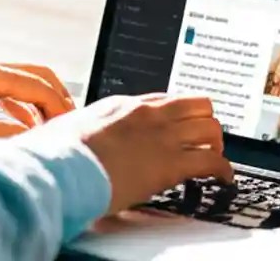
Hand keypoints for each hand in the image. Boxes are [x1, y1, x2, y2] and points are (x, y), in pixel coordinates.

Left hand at [0, 62, 73, 145]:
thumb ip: (0, 134)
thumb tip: (32, 138)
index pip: (38, 86)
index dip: (59, 107)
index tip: (72, 129)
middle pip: (39, 75)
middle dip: (59, 97)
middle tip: (72, 123)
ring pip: (26, 85)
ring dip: (43, 104)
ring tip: (54, 129)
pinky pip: (10, 95)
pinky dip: (25, 109)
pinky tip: (25, 128)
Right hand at [39, 94, 232, 214]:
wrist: (60, 168)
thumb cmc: (56, 155)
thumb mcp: (66, 130)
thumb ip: (79, 132)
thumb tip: (66, 139)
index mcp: (121, 105)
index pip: (163, 100)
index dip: (175, 116)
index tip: (177, 128)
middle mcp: (147, 114)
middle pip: (195, 104)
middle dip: (203, 123)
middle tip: (202, 141)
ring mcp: (161, 135)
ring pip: (210, 126)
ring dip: (215, 144)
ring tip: (213, 159)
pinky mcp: (171, 163)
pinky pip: (212, 160)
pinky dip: (223, 170)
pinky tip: (223, 179)